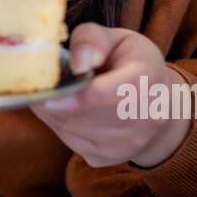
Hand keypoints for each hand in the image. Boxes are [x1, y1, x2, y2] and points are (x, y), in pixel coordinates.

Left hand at [30, 22, 192, 168]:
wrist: (159, 102)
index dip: (71, 97)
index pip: (103, 95)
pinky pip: (71, 142)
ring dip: (53, 113)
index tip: (45, 93)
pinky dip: (60, 125)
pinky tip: (66, 109)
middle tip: (38, 85)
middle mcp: (143, 119)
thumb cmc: (131, 63)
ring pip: (71, 131)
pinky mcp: (109, 158)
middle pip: (82, 116)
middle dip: (54, 101)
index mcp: (145, 82)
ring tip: (55, 92)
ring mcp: (127, 145)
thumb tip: (79, 63)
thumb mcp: (116, 38)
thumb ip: (91, 39)